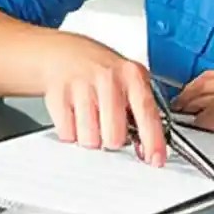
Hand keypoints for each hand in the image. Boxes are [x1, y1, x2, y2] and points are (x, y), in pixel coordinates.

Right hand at [40, 33, 168, 165]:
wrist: (63, 53)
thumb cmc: (101, 72)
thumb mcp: (128, 80)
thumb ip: (141, 110)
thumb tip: (148, 147)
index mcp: (131, 75)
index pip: (146, 112)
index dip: (153, 140)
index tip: (155, 160)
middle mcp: (108, 78)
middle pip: (114, 137)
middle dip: (111, 140)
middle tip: (108, 125)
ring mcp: (81, 85)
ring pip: (89, 140)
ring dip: (89, 137)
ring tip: (90, 117)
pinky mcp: (58, 95)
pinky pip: (68, 135)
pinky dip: (71, 132)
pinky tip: (75, 113)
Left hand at [172, 56, 213, 148]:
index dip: (207, 85)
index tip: (200, 92)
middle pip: (205, 82)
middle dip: (190, 92)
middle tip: (180, 101)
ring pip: (201, 98)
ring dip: (188, 106)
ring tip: (180, 113)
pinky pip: (206, 118)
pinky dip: (197, 123)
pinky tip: (194, 128)